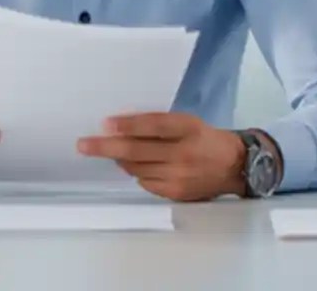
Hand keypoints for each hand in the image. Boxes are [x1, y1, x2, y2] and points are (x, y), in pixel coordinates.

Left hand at [77, 113, 245, 201]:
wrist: (234, 166)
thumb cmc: (203, 138)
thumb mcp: (185, 122)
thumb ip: (156, 123)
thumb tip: (118, 127)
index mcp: (187, 128)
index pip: (153, 125)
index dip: (128, 125)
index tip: (105, 124)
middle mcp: (183, 154)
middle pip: (137, 151)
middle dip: (106, 147)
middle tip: (83, 145)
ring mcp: (179, 177)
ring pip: (136, 169)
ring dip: (121, 160)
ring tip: (116, 152)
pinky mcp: (176, 193)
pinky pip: (145, 183)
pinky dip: (136, 173)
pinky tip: (140, 165)